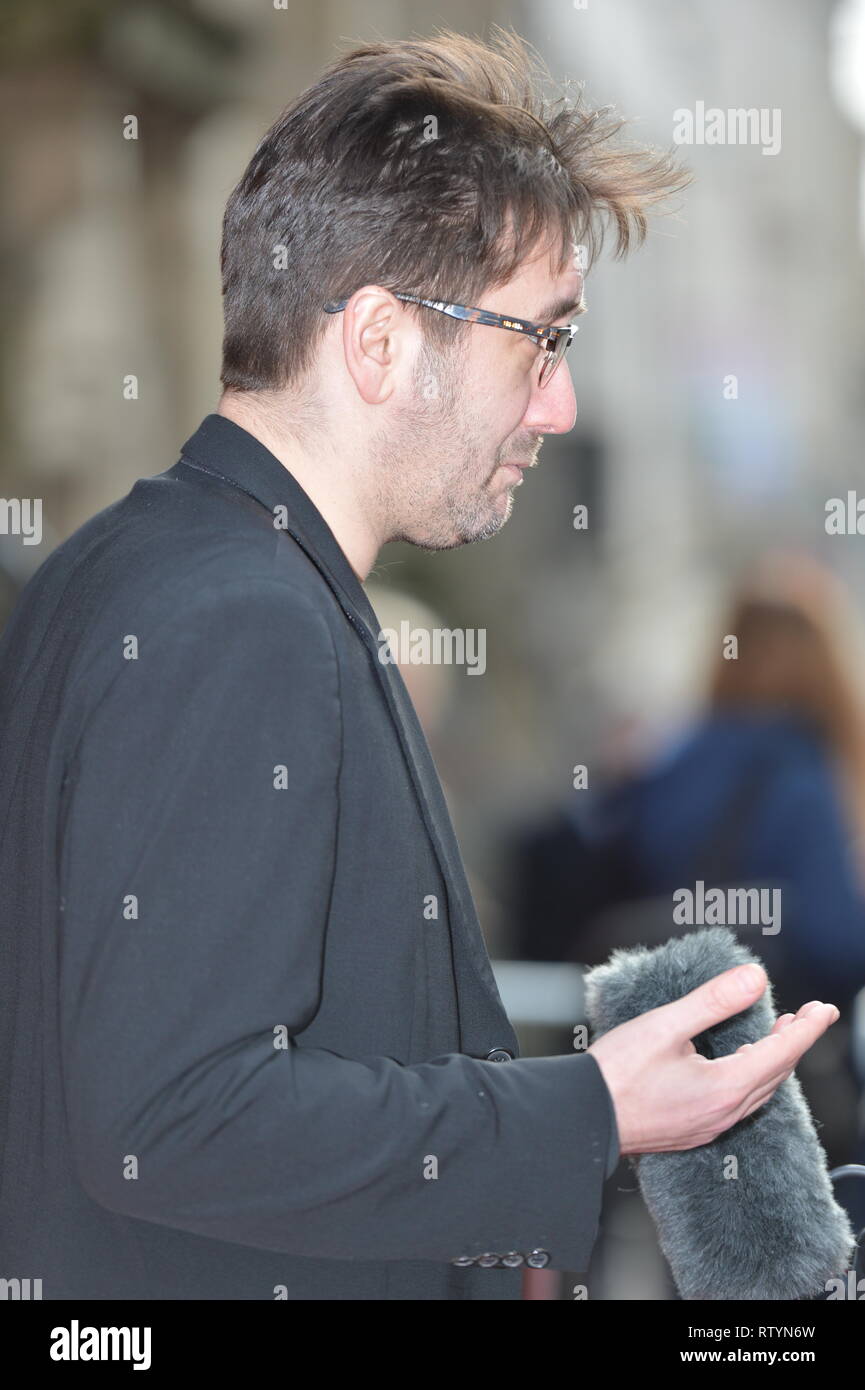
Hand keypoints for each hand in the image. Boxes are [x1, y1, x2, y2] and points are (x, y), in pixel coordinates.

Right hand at [588, 964, 838, 1154]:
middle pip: (776, 1074)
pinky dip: (753, 1077)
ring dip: (775, 1061)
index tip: (823, 1009)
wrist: (583, 1117)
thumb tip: (754, 978)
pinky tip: (741, 1065)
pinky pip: (739, 1103)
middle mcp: (724, 1112)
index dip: (807, 1029)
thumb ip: (713, 1001)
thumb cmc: (617, 1073)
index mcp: (724, 1087)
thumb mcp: (666, 1025)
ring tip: (782, 1034)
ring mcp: (709, 1125)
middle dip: (796, 1042)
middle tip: (810, 1015)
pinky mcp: (693, 1129)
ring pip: (759, 1091)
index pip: (781, 1053)